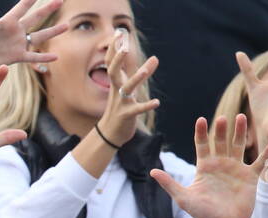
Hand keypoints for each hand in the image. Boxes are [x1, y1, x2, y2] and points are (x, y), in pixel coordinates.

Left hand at [0, 0, 67, 69]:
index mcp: (7, 22)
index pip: (22, 7)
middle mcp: (15, 31)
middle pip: (35, 17)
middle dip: (48, 9)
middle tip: (60, 0)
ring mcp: (17, 44)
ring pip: (39, 36)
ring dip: (52, 32)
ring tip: (66, 26)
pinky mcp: (16, 57)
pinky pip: (32, 57)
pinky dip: (43, 58)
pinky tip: (56, 57)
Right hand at [95, 29, 158, 147]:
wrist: (110, 134)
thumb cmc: (122, 108)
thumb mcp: (131, 89)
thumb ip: (143, 72)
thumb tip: (156, 57)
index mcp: (116, 83)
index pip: (111, 63)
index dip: (113, 48)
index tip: (118, 33)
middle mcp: (116, 91)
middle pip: (113, 72)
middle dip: (118, 60)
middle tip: (125, 47)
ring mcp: (121, 103)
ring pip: (127, 89)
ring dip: (136, 79)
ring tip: (146, 70)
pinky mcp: (126, 115)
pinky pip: (136, 110)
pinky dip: (146, 106)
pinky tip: (156, 102)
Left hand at [151, 115, 267, 217]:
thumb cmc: (202, 214)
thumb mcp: (183, 198)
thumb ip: (169, 184)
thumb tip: (152, 171)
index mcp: (205, 167)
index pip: (203, 145)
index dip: (201, 133)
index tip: (200, 119)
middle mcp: (220, 165)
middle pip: (221, 142)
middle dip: (221, 130)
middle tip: (222, 118)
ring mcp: (236, 169)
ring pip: (238, 146)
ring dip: (240, 132)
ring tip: (241, 117)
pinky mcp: (250, 177)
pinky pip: (260, 162)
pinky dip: (267, 153)